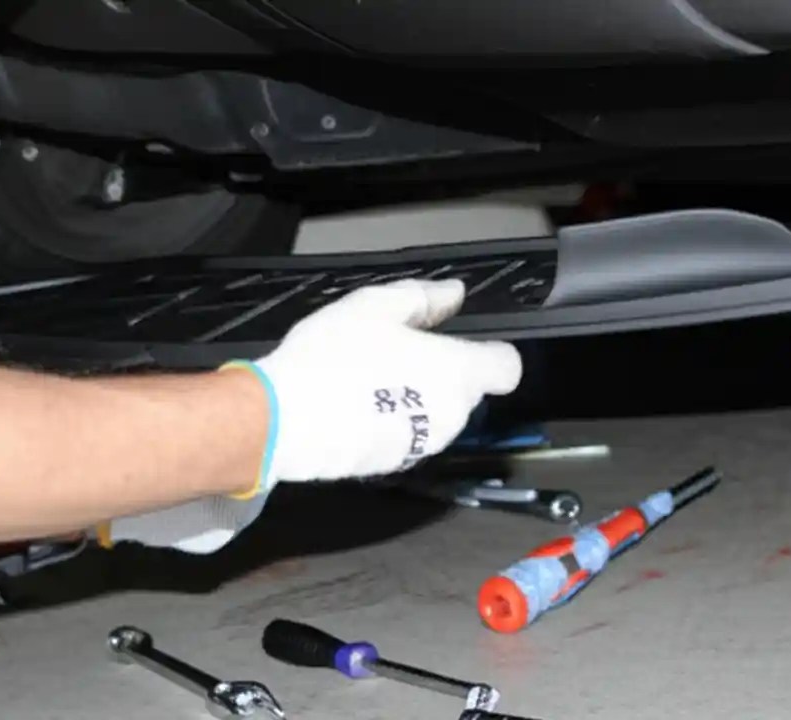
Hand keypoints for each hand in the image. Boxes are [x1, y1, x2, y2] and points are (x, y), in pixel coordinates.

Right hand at [253, 278, 521, 481]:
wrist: (284, 421)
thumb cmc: (334, 356)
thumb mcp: (376, 306)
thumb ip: (424, 298)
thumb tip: (454, 294)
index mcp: (457, 372)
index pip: (506, 368)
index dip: (490, 353)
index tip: (462, 343)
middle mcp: (452, 414)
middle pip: (467, 391)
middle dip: (442, 373)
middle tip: (396, 352)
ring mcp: (425, 444)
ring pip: (437, 415)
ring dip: (418, 398)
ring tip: (369, 379)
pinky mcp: (396, 464)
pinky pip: (408, 437)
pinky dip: (393, 423)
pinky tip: (356, 408)